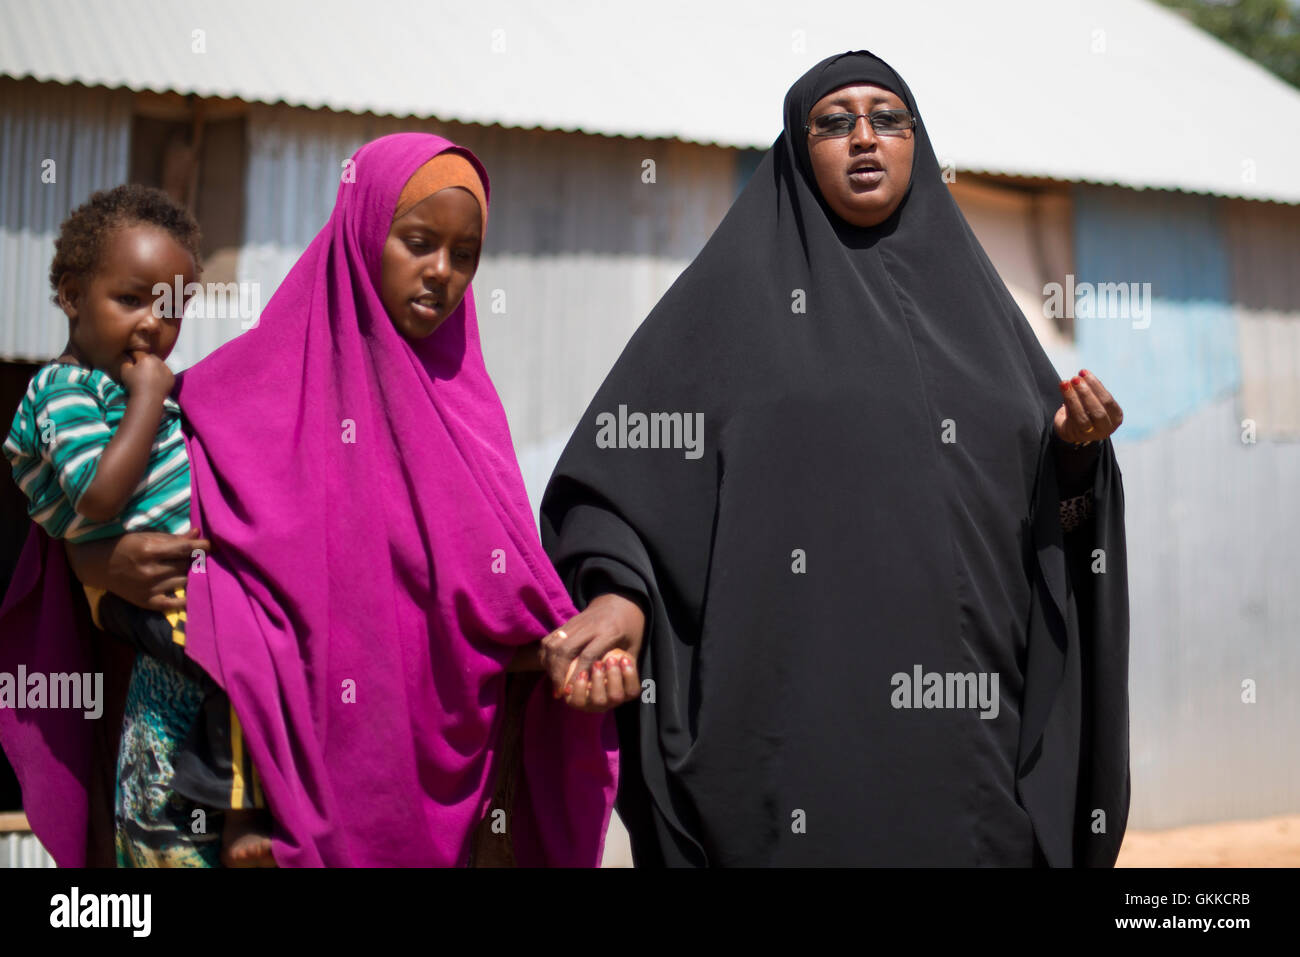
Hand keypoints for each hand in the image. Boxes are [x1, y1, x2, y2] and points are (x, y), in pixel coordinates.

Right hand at [66, 528, 207, 611]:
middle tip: (199, 557)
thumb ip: (173, 538)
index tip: (210, 545)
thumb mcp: (147, 536)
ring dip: (190, 576)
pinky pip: (174, 604)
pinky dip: (186, 600)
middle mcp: (149, 571)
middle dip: (194, 560)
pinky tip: (194, 594)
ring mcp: (148, 589)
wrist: (99, 566)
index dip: (201, 547)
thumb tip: (197, 534)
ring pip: (183, 582)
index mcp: (149, 551)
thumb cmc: (126, 546)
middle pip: (185, 566)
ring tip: (193, 570)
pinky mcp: (147, 602)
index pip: (184, 549)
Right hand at [119, 351, 173, 399]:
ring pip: (159, 364)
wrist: (148, 399)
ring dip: (154, 367)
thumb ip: (126, 361)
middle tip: (140, 369)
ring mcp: (167, 369)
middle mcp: (159, 362)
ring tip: (149, 375)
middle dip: (145, 361)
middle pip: (150, 358)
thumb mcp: (125, 371)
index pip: (138, 353)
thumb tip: (128, 356)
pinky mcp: (172, 377)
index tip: (130, 362)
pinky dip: (161, 374)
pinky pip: (165, 372)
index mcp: (147, 358)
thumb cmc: (135, 384)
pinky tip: (156, 380)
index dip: (133, 357)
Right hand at [539, 593, 644, 712]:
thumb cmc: (631, 627)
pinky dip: (546, 654)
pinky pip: (551, 638)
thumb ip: (625, 665)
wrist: (622, 599)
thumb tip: (616, 690)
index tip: (573, 692)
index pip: (588, 655)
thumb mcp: (635, 645)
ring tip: (554, 682)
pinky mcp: (569, 622)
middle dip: (558, 672)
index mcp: (609, 631)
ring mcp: (577, 622)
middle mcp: (589, 625)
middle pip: (565, 648)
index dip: (578, 676)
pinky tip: (550, 668)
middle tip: (560, 690)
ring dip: (550, 664)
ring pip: (554, 642)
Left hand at [1054, 369, 1122, 444]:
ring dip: (1073, 398)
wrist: (1073, 428)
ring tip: (1065, 383)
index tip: (1084, 372)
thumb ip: (1090, 390)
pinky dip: (1067, 404)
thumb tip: (1082, 377)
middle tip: (1075, 379)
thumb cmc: (1087, 410)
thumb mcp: (1093, 399)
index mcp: (1116, 416)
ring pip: (1083, 417)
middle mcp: (1107, 427)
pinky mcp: (1078, 435)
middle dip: (1086, 393)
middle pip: (1098, 411)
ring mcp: (1092, 434)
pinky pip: (1072, 420)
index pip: (1108, 401)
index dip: (1096, 386)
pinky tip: (1064, 391)